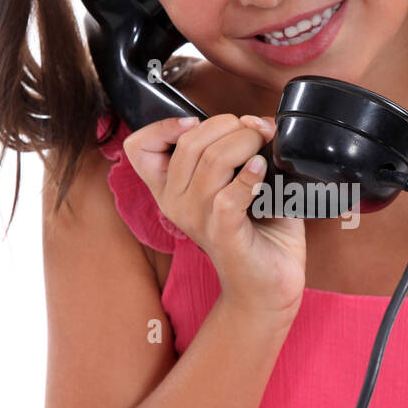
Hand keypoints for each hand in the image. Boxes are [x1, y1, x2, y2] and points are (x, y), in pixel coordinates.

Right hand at [123, 113, 305, 319]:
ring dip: (245, 143)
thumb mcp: (239, 181)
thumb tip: (254, 121)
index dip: (163, 126)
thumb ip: (239, 149)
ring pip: (212, 161)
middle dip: (228, 125)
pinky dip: (250, 176)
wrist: (269, 286)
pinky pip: (228, 195)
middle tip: (256, 130)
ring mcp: (197, 220)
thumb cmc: (258, 232)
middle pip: (189, 144)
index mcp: (171, 190)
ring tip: (264, 147)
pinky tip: (262, 170)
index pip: (138, 148)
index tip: (195, 121)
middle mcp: (177, 204)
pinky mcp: (223, 234)